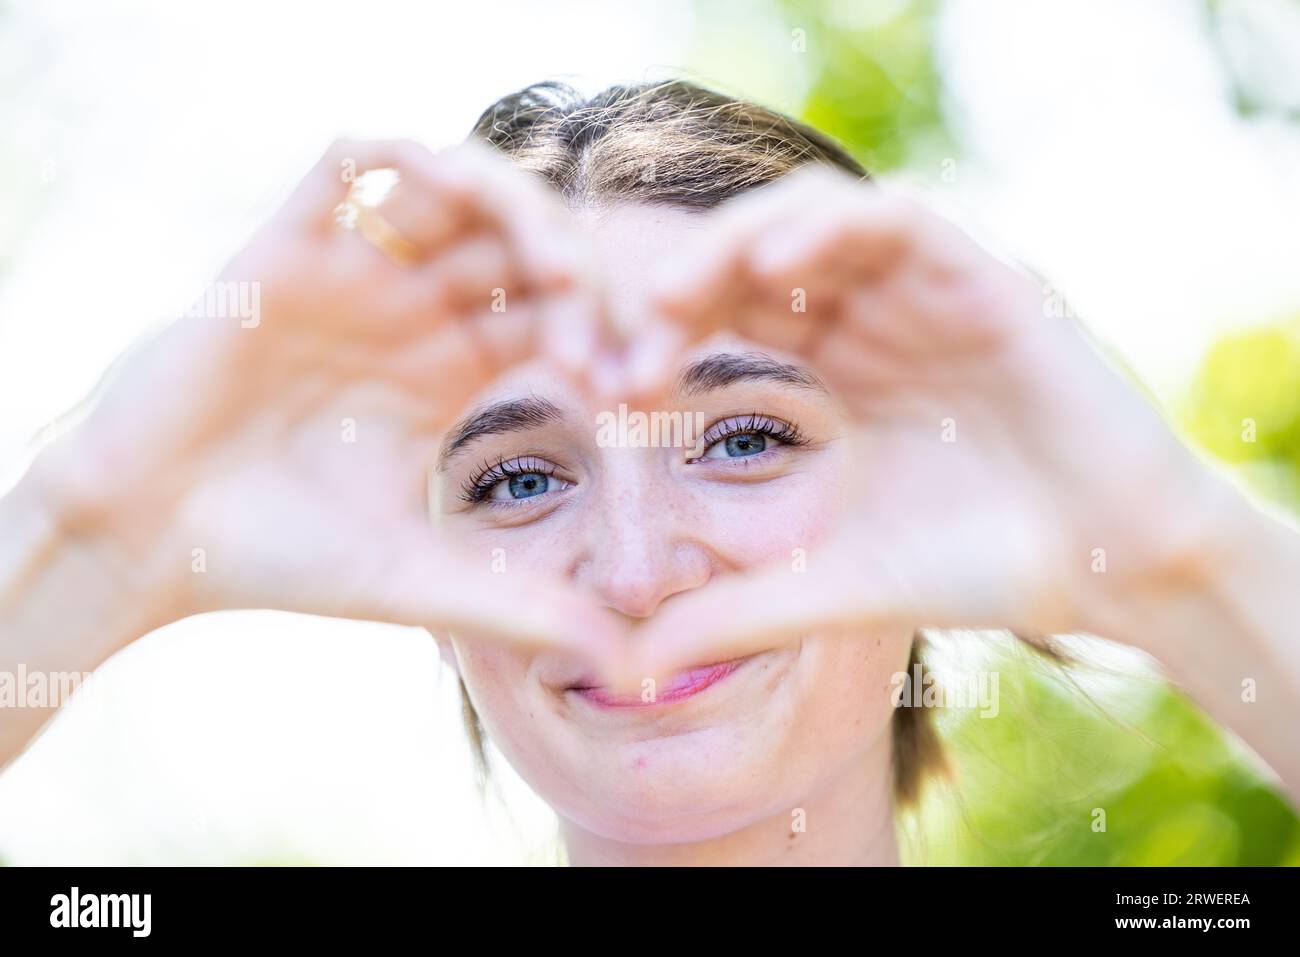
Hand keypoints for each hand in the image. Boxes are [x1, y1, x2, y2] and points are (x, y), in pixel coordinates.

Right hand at [32, 138, 619, 656]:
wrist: (152, 538)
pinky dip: (398, 155)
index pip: (557, 319)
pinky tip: (440, 186)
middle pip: (520, 246)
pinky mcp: (286, 250)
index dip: (609, 338)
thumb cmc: (281, 558)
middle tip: (598, 314)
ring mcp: (353, 277)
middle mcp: (413, 314)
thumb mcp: (420, 583)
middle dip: (574, 267)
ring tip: (549, 264)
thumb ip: (521, 608)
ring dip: (513, 205)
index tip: (634, 386)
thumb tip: (625, 667)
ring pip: (452, 193)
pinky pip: (346, 166)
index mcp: (453, 373)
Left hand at [626, 166, 1230, 675]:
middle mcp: (866, 317)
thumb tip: (626, 669)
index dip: (658, 341)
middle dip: (679, 285)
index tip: (609, 392)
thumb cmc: (972, 569)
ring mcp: (921, 290)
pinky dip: (832, 226)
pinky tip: (773, 267)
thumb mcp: (826, 586)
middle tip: (623, 337)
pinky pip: (895, 219)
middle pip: (749, 257)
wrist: (1105, 570)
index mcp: (826, 370)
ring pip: (809, 217)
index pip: (721, 319)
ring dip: (735, 243)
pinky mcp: (982, 277)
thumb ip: (729, 615)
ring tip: (674, 295)